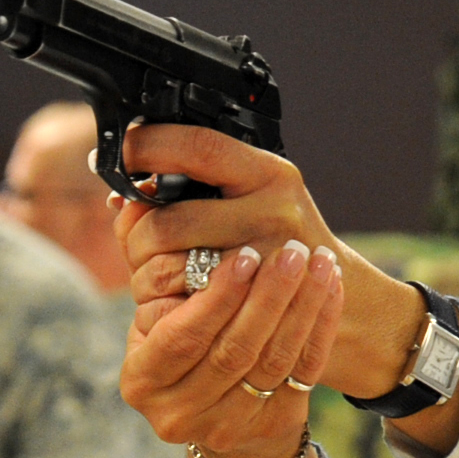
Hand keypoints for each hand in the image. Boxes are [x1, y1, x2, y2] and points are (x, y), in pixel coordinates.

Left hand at [108, 123, 428, 399]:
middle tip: (135, 241)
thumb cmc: (281, 241)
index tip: (124, 154)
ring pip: (165, 268)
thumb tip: (123, 195)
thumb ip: (188, 190)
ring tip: (151, 273)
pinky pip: (178, 308)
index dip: (150, 146)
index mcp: (269, 174)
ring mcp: (265, 265)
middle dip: (135, 236)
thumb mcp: (248, 199)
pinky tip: (168, 300)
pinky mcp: (251, 311)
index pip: (198, 146)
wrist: (336, 298)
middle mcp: (273, 212)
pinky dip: (160, 306)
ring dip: (143, 276)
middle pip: (168, 221)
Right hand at [122, 237, 340, 457]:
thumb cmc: (180, 333)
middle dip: (266, 297)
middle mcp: (178, 413)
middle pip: (231, 350)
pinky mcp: (272, 424)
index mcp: (142, 381)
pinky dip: (319, 325)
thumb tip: (131, 193)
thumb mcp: (154, 302)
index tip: (245, 254)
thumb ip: (142, 250)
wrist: (218, 401)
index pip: (180, 337)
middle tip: (291, 250)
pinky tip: (330, 286)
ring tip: (316, 260)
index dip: (215, 298)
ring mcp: (226, 425)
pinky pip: (305, 370)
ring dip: (300, 306)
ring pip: (272, 360)